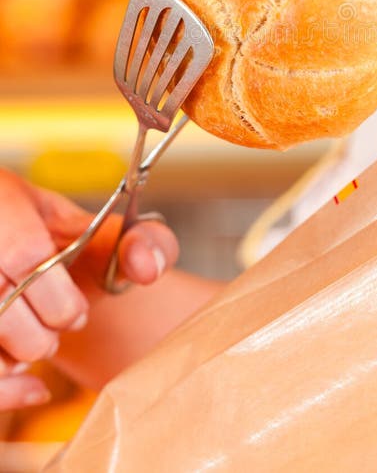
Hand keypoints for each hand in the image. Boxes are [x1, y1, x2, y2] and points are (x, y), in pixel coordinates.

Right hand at [0, 168, 177, 409]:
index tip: (76, 313)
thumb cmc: (75, 251)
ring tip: (43, 338)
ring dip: (21, 354)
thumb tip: (144, 266)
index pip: (23, 251)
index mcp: (5, 199)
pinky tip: (34, 388)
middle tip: (65, 325)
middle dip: (40, 331)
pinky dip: (8, 390)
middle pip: (0, 302)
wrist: (46, 274)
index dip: (55, 294)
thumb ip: (148, 240)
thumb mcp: (112, 235)